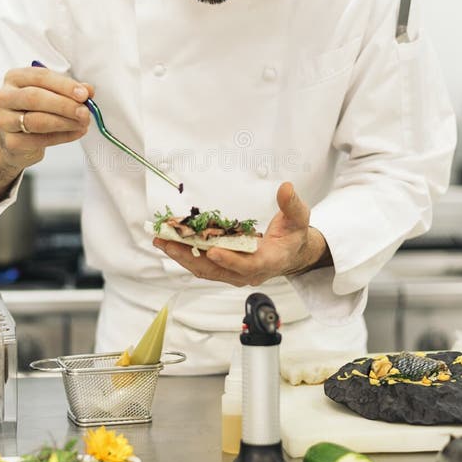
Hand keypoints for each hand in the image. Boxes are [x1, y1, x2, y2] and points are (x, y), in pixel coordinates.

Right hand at [0, 66, 94, 204]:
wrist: (15, 140)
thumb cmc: (34, 111)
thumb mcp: (51, 94)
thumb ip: (69, 90)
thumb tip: (88, 90)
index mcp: (14, 78)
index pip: (40, 76)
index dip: (64, 85)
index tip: (84, 94)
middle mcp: (4, 97)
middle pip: (35, 97)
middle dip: (64, 105)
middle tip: (84, 112)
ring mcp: (4, 120)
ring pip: (37, 120)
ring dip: (65, 122)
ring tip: (83, 123)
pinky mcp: (10, 142)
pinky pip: (40, 139)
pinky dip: (62, 136)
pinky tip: (76, 133)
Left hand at [152, 182, 332, 287]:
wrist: (291, 253)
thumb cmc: (293, 235)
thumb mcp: (298, 218)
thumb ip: (291, 204)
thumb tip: (286, 188)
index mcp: (269, 261)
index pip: (249, 266)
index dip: (231, 260)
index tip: (213, 251)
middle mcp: (250, 272)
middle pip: (218, 270)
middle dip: (191, 257)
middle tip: (169, 243)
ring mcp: (235, 273)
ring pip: (206, 269)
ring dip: (183, 256)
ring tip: (162, 241)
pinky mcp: (226, 269)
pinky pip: (203, 265)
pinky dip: (187, 254)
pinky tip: (171, 243)